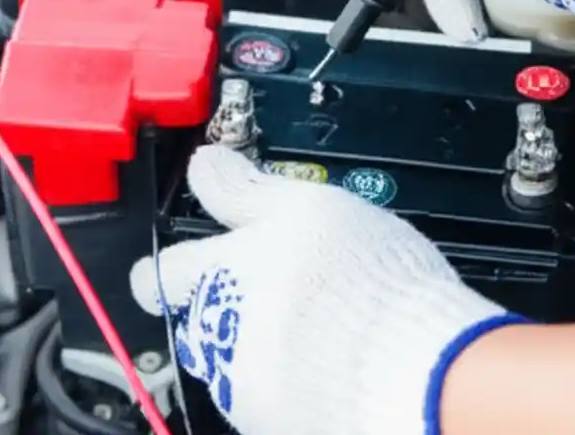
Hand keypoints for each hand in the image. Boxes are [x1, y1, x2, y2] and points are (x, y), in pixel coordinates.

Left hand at [131, 147, 524, 434]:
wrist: (413, 371)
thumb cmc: (371, 286)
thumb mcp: (310, 208)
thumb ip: (247, 190)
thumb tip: (206, 165)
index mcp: (220, 274)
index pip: (161, 272)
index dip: (179, 265)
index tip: (197, 261)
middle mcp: (218, 334)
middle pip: (200, 320)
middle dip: (229, 305)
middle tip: (283, 292)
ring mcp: (241, 386)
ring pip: (230, 361)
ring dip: (258, 345)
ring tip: (317, 330)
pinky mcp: (270, 422)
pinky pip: (265, 399)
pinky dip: (288, 383)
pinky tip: (329, 364)